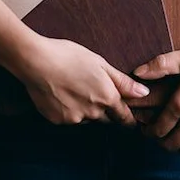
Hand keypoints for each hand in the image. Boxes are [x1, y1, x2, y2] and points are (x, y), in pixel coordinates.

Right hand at [12, 36, 149, 125]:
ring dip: (85, 110)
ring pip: (86, 119)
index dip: (128, 120)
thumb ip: (123, 81)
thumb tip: (143, 93)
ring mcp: (74, 119)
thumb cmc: (69, 56)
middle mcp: (93, 113)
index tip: (130, 122)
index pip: (124, 117)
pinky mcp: (57, 120)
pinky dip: (68, 110)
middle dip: (104, 111)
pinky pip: (69, 118)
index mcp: (107, 98)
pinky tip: (61, 93)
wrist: (36, 62)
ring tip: (74, 89)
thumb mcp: (100, 63)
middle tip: (94, 93)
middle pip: (105, 118)